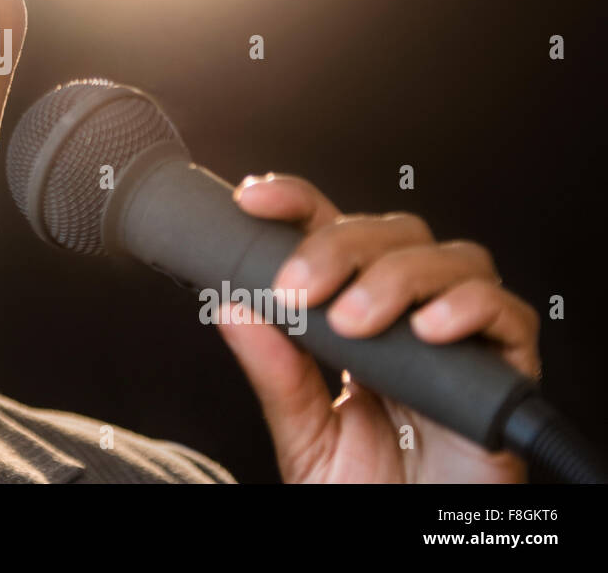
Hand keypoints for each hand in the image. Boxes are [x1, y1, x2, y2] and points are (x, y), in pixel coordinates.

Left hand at [215, 173, 540, 482]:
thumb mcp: (303, 436)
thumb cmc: (367, 488)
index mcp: (353, 311)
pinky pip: (506, 314)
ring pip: (448, 257)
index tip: (252, 200)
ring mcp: (461, 336)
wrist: (413, 546)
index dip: (296, 204)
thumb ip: (274, 376)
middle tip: (295, 291)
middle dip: (337, 247)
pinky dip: (469, 308)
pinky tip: (430, 331)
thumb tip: (231, 307)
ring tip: (352, 325)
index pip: (331, 232)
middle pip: (389, 232)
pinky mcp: (506, 370)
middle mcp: (409, 312)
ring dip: (394, 278)